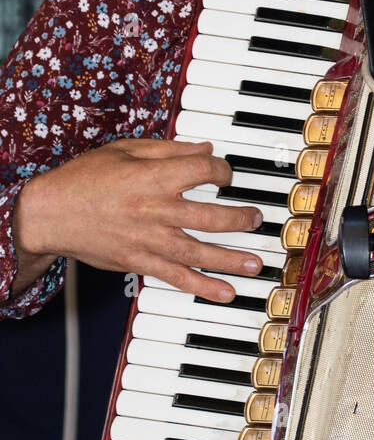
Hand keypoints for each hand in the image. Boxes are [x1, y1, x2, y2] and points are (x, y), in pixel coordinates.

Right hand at [13, 139, 263, 303]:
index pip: (202, 170)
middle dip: (238, 218)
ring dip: (230, 258)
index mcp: (153, 176)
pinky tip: (225, 292)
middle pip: (209, 215)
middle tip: (256, 219)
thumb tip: (204, 147)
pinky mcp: (139, 261)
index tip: (226, 173)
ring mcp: (148, 239)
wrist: (50, 212)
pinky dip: (202, 286)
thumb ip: (168, 149)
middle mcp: (155, 209)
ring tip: (254, 262)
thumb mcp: (126, 150)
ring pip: (198, 251)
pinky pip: (176, 277)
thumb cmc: (85, 178)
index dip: (222, 169)